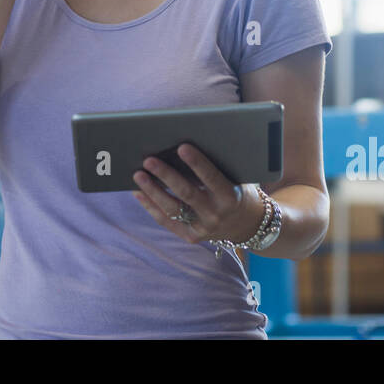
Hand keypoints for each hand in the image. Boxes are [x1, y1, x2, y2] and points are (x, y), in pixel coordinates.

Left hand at [131, 144, 262, 247]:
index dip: (197, 163)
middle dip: (166, 175)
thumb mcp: (236, 179)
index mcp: (230, 197)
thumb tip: (183, 147)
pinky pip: (167, 221)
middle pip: (187, 193)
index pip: (212, 177)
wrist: (246, 224)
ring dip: (152, 191)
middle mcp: (216, 215)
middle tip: (149, 160)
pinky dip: (151, 206)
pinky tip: (139, 193)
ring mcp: (203, 228)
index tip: (182, 147)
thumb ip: (216, 167)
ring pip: (173, 209)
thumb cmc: (237, 190)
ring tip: (138, 175)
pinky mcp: (191, 236)